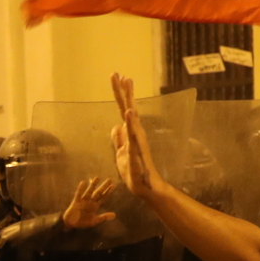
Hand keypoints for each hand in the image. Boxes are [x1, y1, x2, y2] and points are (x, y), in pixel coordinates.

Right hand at [62, 178, 117, 228]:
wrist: (71, 224)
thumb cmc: (82, 222)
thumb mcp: (94, 221)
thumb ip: (103, 217)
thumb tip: (114, 215)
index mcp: (95, 206)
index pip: (103, 197)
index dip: (108, 192)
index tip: (113, 186)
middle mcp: (90, 202)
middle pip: (98, 193)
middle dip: (104, 187)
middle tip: (110, 180)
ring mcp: (83, 201)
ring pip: (89, 192)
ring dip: (93, 185)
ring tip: (97, 178)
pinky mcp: (76, 202)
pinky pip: (78, 194)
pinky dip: (80, 189)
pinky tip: (83, 183)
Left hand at [109, 73, 160, 196]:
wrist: (143, 186)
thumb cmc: (133, 170)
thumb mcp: (120, 153)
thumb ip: (118, 139)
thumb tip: (116, 126)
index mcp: (130, 131)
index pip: (124, 109)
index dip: (121, 94)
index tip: (118, 77)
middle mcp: (135, 131)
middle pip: (128, 107)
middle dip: (123, 90)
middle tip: (119, 74)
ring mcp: (137, 139)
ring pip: (131, 116)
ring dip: (128, 99)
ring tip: (126, 83)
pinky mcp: (136, 150)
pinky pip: (132, 134)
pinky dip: (130, 123)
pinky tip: (128, 113)